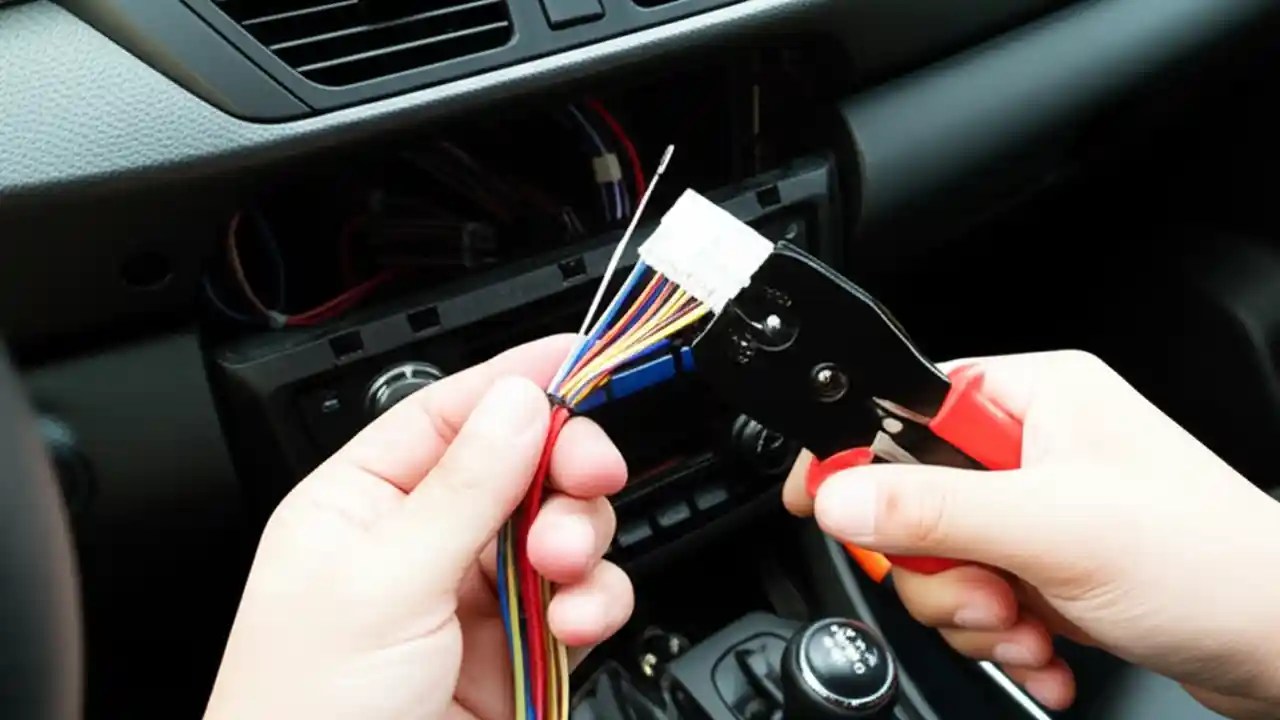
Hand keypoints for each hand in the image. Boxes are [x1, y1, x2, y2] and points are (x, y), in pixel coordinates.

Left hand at [205, 336, 632, 719]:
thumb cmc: (305, 714)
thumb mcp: (382, 582)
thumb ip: (463, 489)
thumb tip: (519, 399)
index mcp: (365, 502)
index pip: (449, 414)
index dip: (516, 380)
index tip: (579, 356)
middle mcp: (424, 541)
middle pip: (523, 464)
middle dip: (564, 465)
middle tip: (587, 471)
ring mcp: (478, 598)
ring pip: (563, 527)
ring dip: (579, 538)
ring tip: (560, 569)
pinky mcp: (525, 650)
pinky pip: (584, 598)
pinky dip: (598, 600)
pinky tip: (577, 621)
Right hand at [783, 351, 1279, 717]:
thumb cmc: (1215, 563)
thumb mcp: (1055, 528)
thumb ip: (935, 508)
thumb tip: (841, 494)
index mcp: (1034, 398)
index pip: (903, 409)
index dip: (855, 455)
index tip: (819, 501)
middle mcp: (1031, 448)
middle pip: (912, 500)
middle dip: (941, 568)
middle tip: (989, 591)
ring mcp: (1038, 513)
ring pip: (941, 563)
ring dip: (975, 614)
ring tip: (1027, 629)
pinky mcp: (1047, 569)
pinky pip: (978, 602)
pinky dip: (1003, 640)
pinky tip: (1048, 653)